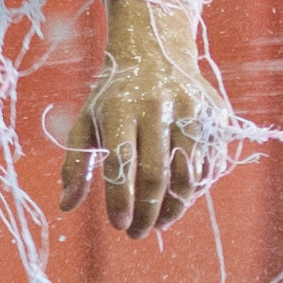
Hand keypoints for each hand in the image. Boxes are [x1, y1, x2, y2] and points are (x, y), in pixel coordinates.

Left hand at [59, 16, 212, 237]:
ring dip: (175, 207)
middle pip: (157, 174)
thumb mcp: (86, 121)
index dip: (121, 201)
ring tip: (160, 222)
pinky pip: (211, 163)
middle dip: (148, 213)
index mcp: (121, 108)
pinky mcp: (216, 115)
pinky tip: (180, 198)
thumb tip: (66, 206)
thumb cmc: (114, 95)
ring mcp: (192, 110)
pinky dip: (197, 189)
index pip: (122, 164)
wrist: (156, 49)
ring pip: (189, 174)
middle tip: (139, 234)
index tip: (119, 226)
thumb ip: (75, 165)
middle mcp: (159, 107)